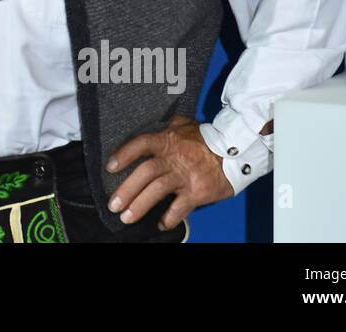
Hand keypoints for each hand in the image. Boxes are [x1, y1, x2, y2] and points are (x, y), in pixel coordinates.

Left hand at [104, 114, 232, 230]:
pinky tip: (161, 223)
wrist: (236, 152)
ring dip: (140, 206)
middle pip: (145, 173)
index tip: (110, 167)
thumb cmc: (207, 139)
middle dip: (127, 190)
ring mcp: (185, 176)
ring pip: (158, 191)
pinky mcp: (197, 192)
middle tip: (113, 205)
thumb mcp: (185, 124)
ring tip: (126, 218)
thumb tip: (156, 122)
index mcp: (167, 140)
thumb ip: (168, 125)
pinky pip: (180, 208)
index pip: (141, 144)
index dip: (124, 154)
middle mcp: (174, 158)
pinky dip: (169, 218)